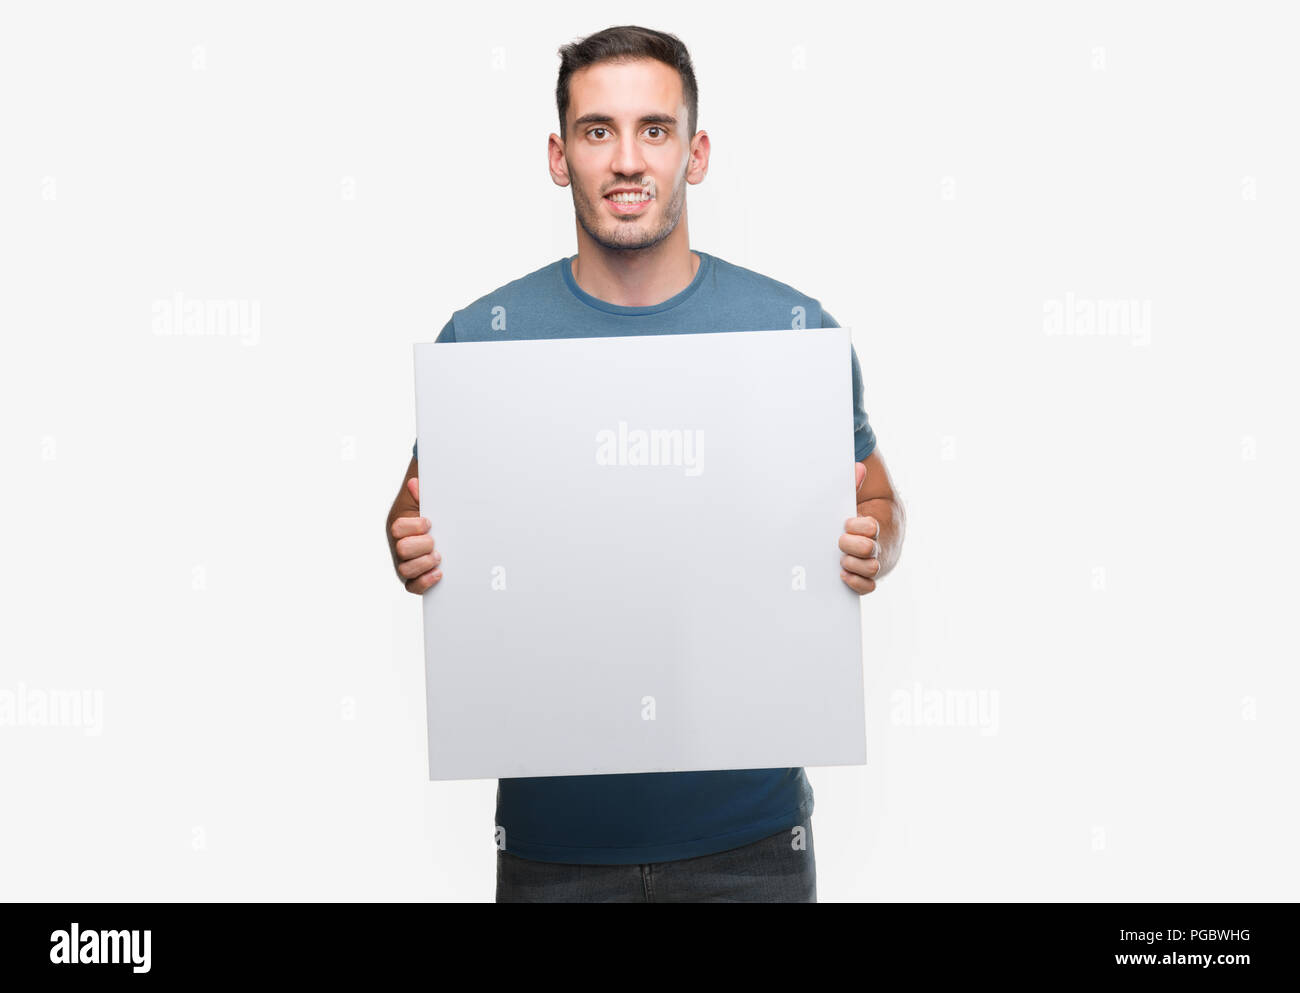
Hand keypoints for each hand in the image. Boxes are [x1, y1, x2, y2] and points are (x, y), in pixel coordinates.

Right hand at [390, 476, 442, 593]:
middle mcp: (398, 546)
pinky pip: (413, 587)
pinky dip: (425, 582)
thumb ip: (419, 494)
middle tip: (434, 542)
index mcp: (398, 526)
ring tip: (438, 557)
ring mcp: (404, 563)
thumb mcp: (422, 502)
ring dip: (425, 563)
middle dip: (422, 545)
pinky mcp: (413, 578)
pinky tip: (438, 574)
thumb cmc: (427, 515)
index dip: (415, 526)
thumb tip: (415, 484)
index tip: (429, 522)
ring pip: (406, 570)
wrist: (435, 531)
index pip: (398, 528)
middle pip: (402, 549)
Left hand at [839, 462, 880, 594]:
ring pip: (870, 569)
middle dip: (850, 545)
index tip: (847, 522)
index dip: (856, 526)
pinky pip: (868, 586)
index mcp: (876, 525)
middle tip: (840, 541)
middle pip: (868, 548)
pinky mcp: (871, 577)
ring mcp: (876, 563)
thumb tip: (858, 467)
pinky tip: (843, 574)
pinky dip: (856, 582)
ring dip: (852, 564)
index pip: (870, 527)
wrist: (886, 534)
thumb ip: (855, 487)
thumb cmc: (864, 516)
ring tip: (842, 558)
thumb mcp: (859, 502)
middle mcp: (879, 546)